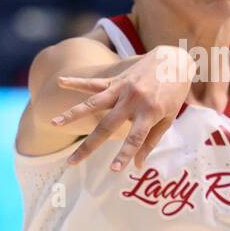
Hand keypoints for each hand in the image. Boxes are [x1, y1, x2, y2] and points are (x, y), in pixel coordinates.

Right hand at [50, 45, 193, 170]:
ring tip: (54, 123)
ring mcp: (122, 88)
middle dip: (88, 146)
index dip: (125, 155)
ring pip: (93, 103)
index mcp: (150, 112)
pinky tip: (60, 81)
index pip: (135, 138)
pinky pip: (94, 83)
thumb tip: (138, 166)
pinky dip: (77, 82)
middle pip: (106, 126)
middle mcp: (133, 100)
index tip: (114, 171)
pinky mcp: (116, 80)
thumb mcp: (168, 118)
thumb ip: (151, 141)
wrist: (175, 60)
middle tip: (71, 163)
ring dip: (72, 114)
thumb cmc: (174, 94)